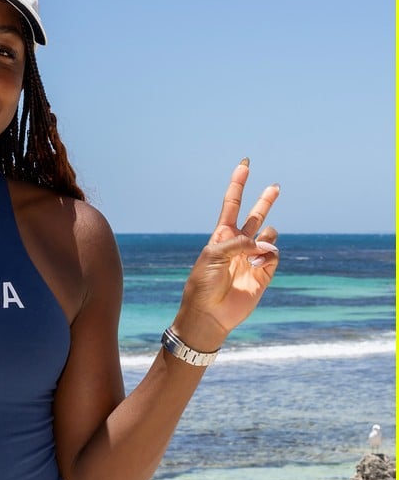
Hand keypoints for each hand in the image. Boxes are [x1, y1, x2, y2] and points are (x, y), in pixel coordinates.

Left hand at [172, 160, 278, 351]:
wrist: (209, 315)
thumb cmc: (203, 285)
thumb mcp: (214, 255)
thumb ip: (238, 243)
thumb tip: (265, 244)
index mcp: (222, 236)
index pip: (231, 205)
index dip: (238, 185)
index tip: (245, 165)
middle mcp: (238, 245)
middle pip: (255, 217)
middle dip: (265, 202)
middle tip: (275, 187)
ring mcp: (252, 259)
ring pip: (269, 235)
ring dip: (266, 237)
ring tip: (257, 248)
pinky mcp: (263, 274)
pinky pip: (273, 255)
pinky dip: (269, 256)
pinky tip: (258, 264)